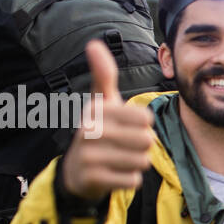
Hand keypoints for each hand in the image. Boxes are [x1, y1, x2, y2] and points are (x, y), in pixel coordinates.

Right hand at [60, 40, 154, 200]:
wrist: (76, 171)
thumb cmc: (99, 131)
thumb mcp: (101, 102)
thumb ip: (103, 75)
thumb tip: (93, 43)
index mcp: (96, 109)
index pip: (145, 118)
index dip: (144, 126)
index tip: (127, 126)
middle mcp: (89, 130)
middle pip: (146, 140)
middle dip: (142, 146)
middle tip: (124, 146)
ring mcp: (88, 156)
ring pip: (141, 161)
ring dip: (137, 163)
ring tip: (119, 159)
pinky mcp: (92, 179)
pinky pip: (132, 180)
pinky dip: (129, 179)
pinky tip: (114, 174)